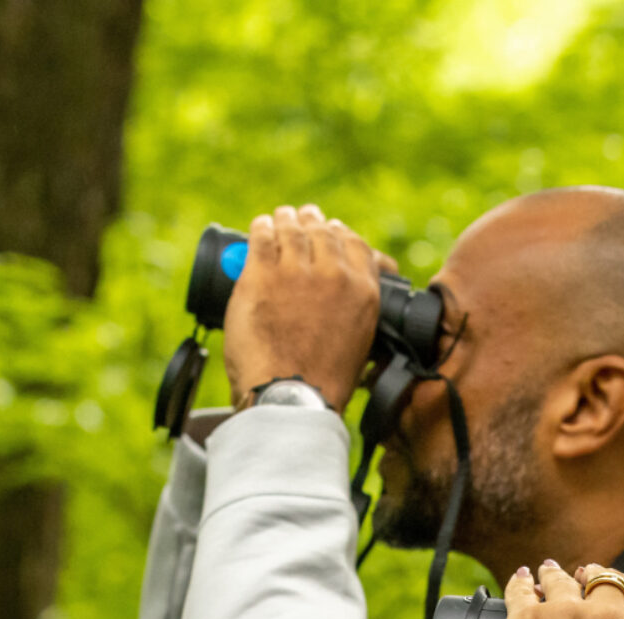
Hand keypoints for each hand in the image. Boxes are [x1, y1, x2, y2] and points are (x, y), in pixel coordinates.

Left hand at [222, 204, 385, 410]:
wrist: (291, 395)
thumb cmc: (322, 381)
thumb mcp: (359, 344)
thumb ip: (355, 314)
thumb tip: (345, 309)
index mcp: (363, 291)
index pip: (355, 244)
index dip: (340, 234)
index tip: (333, 232)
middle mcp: (334, 274)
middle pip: (322, 232)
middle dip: (312, 222)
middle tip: (304, 218)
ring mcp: (296, 271)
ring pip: (291, 229)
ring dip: (285, 220)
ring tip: (279, 217)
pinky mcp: (262, 275)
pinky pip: (262, 238)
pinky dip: (261, 228)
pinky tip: (260, 226)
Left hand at [485, 562, 623, 618]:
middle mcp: (601, 616)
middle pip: (605, 576)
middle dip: (596, 574)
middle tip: (587, 576)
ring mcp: (562, 611)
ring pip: (561, 577)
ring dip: (555, 574)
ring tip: (549, 571)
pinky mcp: (527, 614)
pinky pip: (522, 587)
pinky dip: (521, 582)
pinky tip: (521, 577)